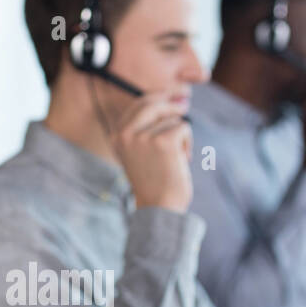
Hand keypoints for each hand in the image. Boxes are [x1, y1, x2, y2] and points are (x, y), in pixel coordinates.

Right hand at [110, 89, 193, 212]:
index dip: (158, 98)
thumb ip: (150, 128)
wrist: (159, 208)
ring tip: (176, 157)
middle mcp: (125, 134)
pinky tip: (183, 160)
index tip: (173, 99)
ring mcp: (143, 137)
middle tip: (185, 106)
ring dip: (179, 135)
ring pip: (171, 118)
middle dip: (171, 104)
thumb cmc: (155, 182)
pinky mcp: (163, 141)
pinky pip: (183, 127)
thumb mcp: (143, 152)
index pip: (138, 105)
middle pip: (153, 103)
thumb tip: (179, 99)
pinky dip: (188, 143)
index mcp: (117, 136)